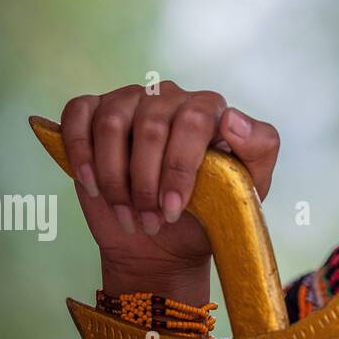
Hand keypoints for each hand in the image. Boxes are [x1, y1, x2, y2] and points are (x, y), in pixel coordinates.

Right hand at [60, 81, 279, 280]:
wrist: (163, 241)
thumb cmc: (208, 212)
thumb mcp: (248, 187)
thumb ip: (259, 146)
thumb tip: (232, 118)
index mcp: (210, 109)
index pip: (195, 119)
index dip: (179, 166)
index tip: (173, 208)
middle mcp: (170, 97)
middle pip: (151, 125)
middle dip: (147, 182)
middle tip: (151, 220)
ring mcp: (130, 101)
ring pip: (112, 123)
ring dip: (115, 178)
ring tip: (127, 212)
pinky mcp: (94, 113)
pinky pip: (78, 113)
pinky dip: (80, 151)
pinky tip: (92, 182)